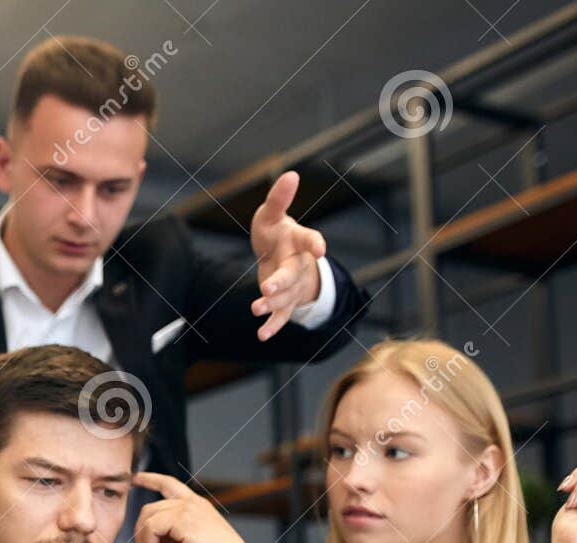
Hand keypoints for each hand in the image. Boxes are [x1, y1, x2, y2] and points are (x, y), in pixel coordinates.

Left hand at [133, 471, 262, 542]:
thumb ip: (172, 537)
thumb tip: (152, 540)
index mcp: (197, 506)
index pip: (169, 484)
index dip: (150, 479)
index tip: (135, 478)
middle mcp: (193, 503)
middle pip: (150, 508)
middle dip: (141, 535)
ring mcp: (189, 509)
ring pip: (148, 518)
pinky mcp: (184, 519)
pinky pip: (151, 528)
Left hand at [250, 170, 326, 341]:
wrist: (280, 258)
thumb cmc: (276, 234)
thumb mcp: (272, 214)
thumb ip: (279, 198)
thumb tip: (291, 173)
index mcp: (299, 242)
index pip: (310, 240)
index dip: (315, 244)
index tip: (320, 248)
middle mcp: (299, 265)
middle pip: (292, 274)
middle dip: (281, 281)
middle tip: (267, 287)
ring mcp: (292, 286)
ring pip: (285, 297)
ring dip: (271, 304)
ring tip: (256, 308)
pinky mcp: (284, 302)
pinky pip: (280, 316)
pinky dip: (272, 326)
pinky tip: (261, 335)